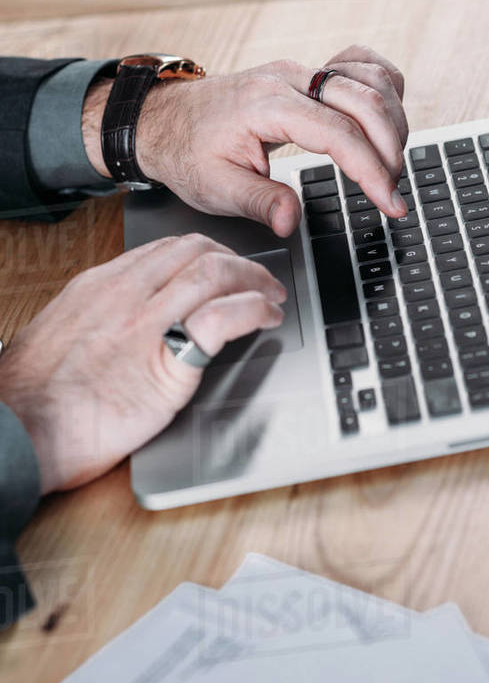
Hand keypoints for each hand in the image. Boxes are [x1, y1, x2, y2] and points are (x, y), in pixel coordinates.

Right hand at [0, 234, 285, 493]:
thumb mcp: (62, 338)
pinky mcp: (164, 364)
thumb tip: (124, 328)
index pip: (166, 249)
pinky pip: (220, 318)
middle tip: (258, 281)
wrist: (14, 433)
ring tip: (270, 297)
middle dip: (236, 260)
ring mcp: (144, 325)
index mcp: (98, 287)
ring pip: (214, 273)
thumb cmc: (32, 401)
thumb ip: (97, 322)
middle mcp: (123, 294)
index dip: (206, 255)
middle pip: (196, 251)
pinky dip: (253, 310)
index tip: (224, 268)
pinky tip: (265, 318)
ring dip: (254, 281)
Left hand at [83, 45, 408, 236]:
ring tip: (390, 161)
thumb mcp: (214, 187)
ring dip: (393, 119)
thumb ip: (258, 202)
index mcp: (267, 105)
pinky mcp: (307, 73)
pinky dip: (384, 89)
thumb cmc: (188, 152)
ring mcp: (300, 71)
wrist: (164, 119)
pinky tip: (385, 119)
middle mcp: (290, 79)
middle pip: (366, 101)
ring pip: (371, 78)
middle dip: (391, 149)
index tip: (391, 203)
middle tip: (392, 190)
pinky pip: (361, 65)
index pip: (340, 135)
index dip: (373, 171)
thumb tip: (289, 221)